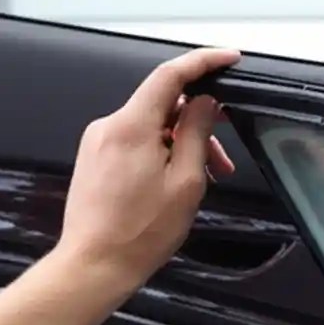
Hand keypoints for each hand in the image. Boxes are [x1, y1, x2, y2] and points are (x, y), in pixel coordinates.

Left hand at [55, 48, 241, 290]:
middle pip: (164, 105)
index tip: (229, 59)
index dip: (203, 62)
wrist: (94, 265)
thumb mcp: (185, 180)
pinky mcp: (95, 158)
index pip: (170, 75)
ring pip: (153, 126)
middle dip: (199, 122)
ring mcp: (98, 142)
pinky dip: (163, 152)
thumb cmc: (142, 231)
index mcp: (131, 127)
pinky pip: (137, 141)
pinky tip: (178, 180)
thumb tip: (205, 101)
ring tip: (206, 178)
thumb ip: (196, 132)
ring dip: (183, 143)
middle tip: (224, 155)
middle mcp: (109, 126)